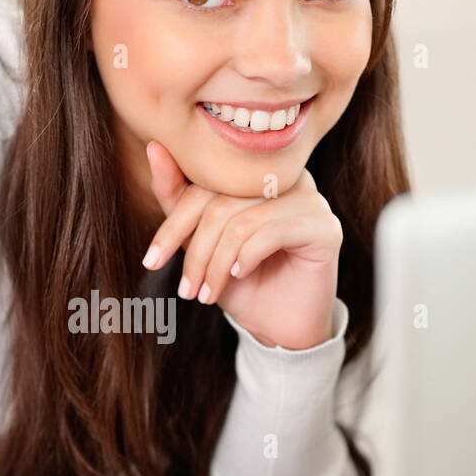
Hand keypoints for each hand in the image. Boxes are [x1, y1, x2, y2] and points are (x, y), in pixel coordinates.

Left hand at [142, 140, 342, 350]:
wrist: (281, 327)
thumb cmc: (242, 282)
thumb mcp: (201, 241)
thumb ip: (178, 197)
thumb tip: (155, 148)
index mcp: (256, 172)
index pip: (205, 183)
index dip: (174, 223)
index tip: (151, 260)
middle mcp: (287, 178)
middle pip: (221, 201)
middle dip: (195, 250)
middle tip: (187, 288)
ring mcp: (310, 199)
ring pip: (242, 221)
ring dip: (216, 264)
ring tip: (207, 294)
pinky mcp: (324, 227)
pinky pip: (272, 232)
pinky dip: (246, 258)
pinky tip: (238, 276)